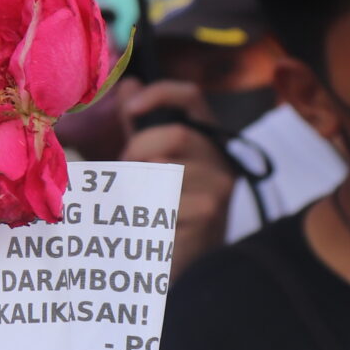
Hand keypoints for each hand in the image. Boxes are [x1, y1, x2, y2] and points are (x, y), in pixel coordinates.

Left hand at [117, 79, 236, 275]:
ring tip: (137, 200)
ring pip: (166, 168)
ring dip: (139, 182)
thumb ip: (140, 126)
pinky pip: (164, 198)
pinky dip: (146, 208)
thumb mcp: (149, 161)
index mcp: (207, 139)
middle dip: (140, 150)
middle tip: (126, 172)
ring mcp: (221, 187)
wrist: (181, 265)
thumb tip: (129, 84)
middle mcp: (222, 159)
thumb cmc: (163, 210)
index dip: (160, 93)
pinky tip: (149, 222)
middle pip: (177, 134)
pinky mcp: (210, 212)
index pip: (191, 96)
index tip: (129, 108)